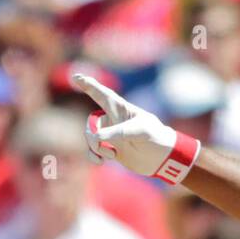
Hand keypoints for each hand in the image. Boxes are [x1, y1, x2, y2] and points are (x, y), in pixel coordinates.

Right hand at [72, 73, 200, 184]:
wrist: (163, 159)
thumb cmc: (155, 137)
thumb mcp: (139, 131)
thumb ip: (118, 132)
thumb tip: (96, 138)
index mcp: (120, 109)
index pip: (102, 94)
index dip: (88, 85)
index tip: (76, 77)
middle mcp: (113, 120)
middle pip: (91, 123)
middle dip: (91, 135)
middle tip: (100, 145)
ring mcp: (111, 135)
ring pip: (91, 137)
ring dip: (95, 147)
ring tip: (110, 155)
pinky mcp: (112, 149)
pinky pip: (94, 151)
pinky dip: (93, 156)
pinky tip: (100, 161)